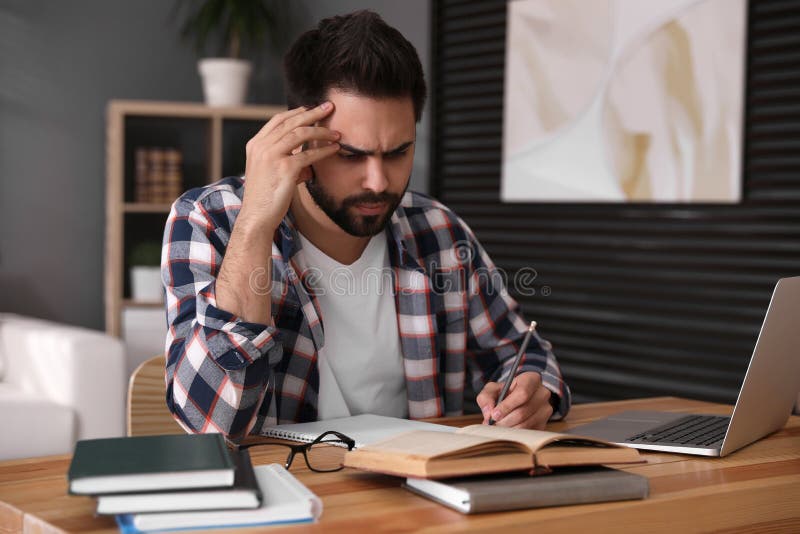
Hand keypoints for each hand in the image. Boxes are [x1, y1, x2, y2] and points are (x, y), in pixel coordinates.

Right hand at [239, 102, 340, 231]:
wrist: (256, 217)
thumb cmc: (265, 198)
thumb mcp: (270, 174)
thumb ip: (287, 163)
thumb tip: (309, 165)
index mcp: (255, 145)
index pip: (278, 120)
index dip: (296, 112)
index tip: (312, 109)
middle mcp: (261, 146)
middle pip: (291, 122)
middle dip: (312, 113)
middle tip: (329, 107)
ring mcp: (271, 156)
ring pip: (300, 133)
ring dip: (321, 131)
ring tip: (336, 133)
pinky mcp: (284, 168)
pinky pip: (309, 154)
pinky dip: (324, 150)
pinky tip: (335, 148)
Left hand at [476, 372, 552, 428]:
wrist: (516, 400)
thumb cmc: (505, 392)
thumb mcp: (493, 389)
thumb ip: (486, 397)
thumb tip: (488, 412)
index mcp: (532, 379)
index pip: (522, 393)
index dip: (507, 406)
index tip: (494, 414)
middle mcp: (542, 393)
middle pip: (523, 411)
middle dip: (504, 420)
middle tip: (492, 424)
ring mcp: (545, 410)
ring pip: (525, 424)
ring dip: (508, 428)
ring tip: (497, 427)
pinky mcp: (544, 423)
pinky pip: (528, 432)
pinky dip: (515, 434)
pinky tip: (506, 430)